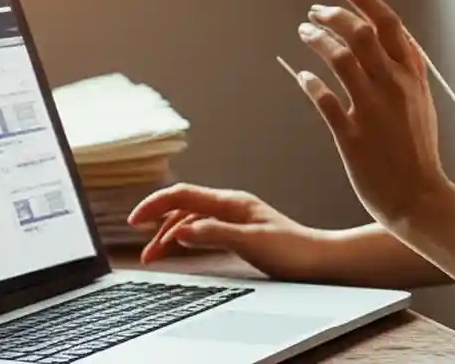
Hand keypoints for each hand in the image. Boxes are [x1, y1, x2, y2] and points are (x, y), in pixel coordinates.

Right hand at [127, 183, 336, 281]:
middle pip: (183, 207)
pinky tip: (180, 249)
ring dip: (170, 235)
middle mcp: (230, 205)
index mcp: (231, 202)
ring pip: (191, 220)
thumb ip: (214, 234)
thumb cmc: (292, 250)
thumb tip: (180, 231)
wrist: (319, 259)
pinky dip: (186, 239)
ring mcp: (234, 217)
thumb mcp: (250, 242)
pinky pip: (202, 230)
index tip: (135, 220)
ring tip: (155, 256)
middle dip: (158, 224)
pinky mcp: (238, 231)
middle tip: (143, 249)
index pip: (183, 195)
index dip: (155, 205)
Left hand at [290, 0, 453, 227]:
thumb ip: (406, 71)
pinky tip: (302, 77)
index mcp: (413, 78)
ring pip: (342, 59)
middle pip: (362, 34)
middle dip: (334, 16)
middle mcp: (395, 88)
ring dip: (318, 41)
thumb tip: (389, 40)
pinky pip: (326, 99)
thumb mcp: (422, 103)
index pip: (390, 25)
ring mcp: (374, 111)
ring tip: (304, 33)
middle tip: (315, 12)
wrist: (421, 200)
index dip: (366, 1)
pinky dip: (311, 83)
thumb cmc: (418, 153)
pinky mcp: (352, 137)